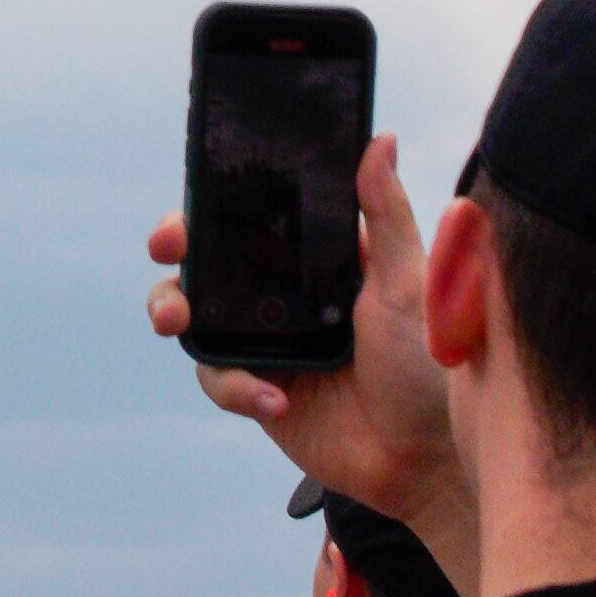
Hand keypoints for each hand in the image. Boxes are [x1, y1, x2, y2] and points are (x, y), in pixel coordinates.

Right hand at [147, 134, 476, 596]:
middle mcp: (280, 297)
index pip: (249, 220)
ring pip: (194, 317)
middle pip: (206, 262)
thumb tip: (382, 139)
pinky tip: (273, 399)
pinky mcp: (257, 391)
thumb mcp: (407, 282)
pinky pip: (219, 379)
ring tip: (177, 323)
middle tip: (167, 248)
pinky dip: (235, 386)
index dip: (211, 206)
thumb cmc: (428, 364)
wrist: (426, 457)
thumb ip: (387, 213)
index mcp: (311, 261)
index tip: (191, 203)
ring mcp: (264, 344)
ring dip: (174, 311)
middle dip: (175, 252)